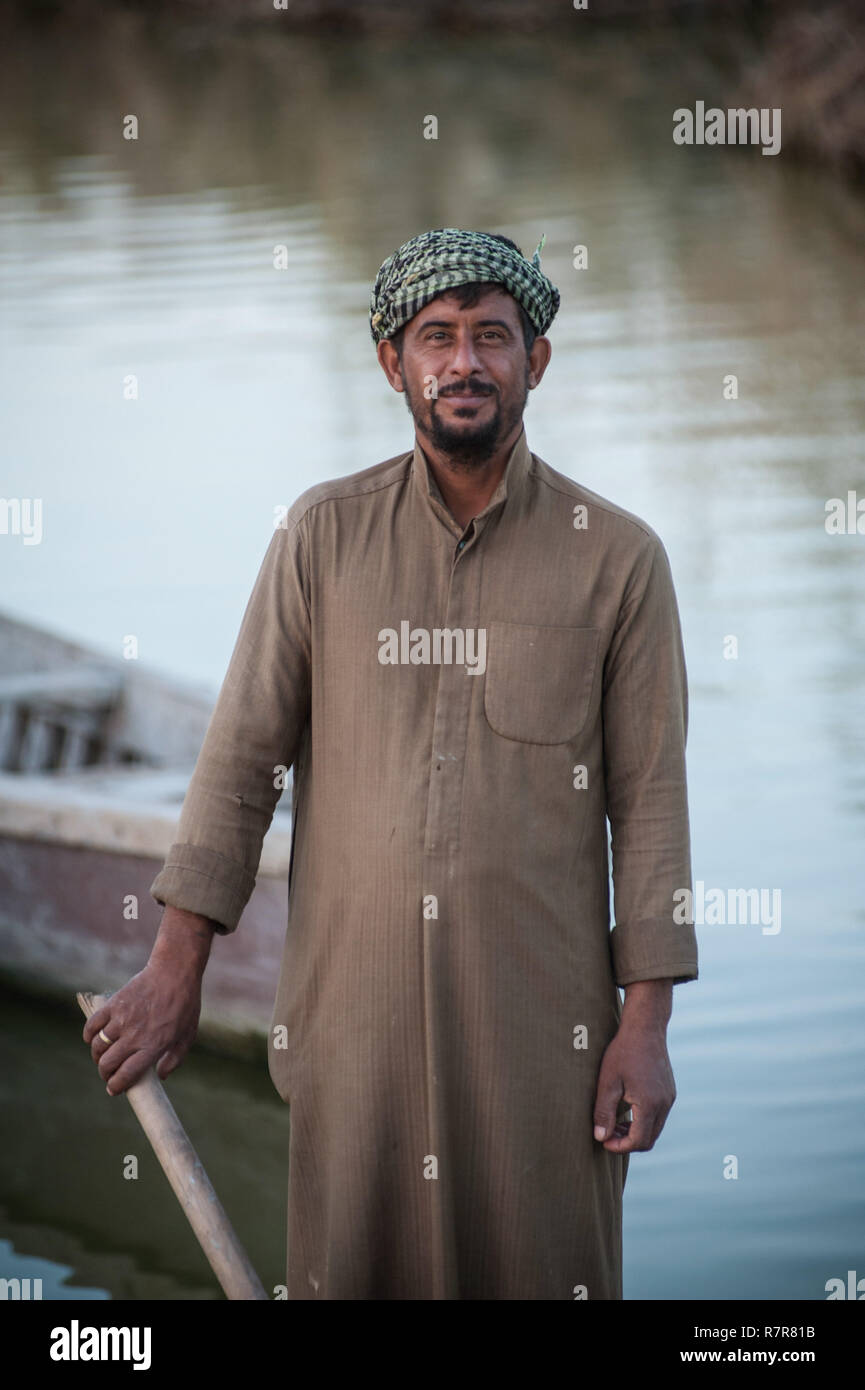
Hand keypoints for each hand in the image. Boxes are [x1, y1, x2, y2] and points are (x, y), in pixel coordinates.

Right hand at [82, 908, 213, 1094]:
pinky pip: (92, 1026)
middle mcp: (135, 1035)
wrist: (174, 972)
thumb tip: (161, 1076)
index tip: (114, 1089)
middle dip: (105, 1074)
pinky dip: (89, 1035)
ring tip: (103, 1057)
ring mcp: (122, 1019)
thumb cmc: (184, 1004)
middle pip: (108, 1064)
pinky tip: (93, 1039)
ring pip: (98, 1047)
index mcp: (154, 1045)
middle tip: (108, 1074)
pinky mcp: (113, 1005)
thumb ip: (175, 1058)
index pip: (126, 1075)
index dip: (116, 1086)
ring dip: (98, 1056)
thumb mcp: (188, 1035)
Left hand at [592, 979, 675, 1153]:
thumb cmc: (623, 1052)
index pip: (639, 1141)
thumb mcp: (608, 1082)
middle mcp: (664, 1104)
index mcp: (650, 1104)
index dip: (620, 1147)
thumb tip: (601, 1137)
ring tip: (614, 1124)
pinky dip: (643, 1121)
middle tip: (607, 1136)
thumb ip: (604, 1112)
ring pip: (655, 1128)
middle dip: (628, 1143)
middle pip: (649, 1139)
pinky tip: (627, 1111)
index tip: (603, 1142)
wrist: (645, 1027)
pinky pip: (658, 1116)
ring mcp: (669, 1097)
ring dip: (636, 1132)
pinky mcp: (669, 1091)